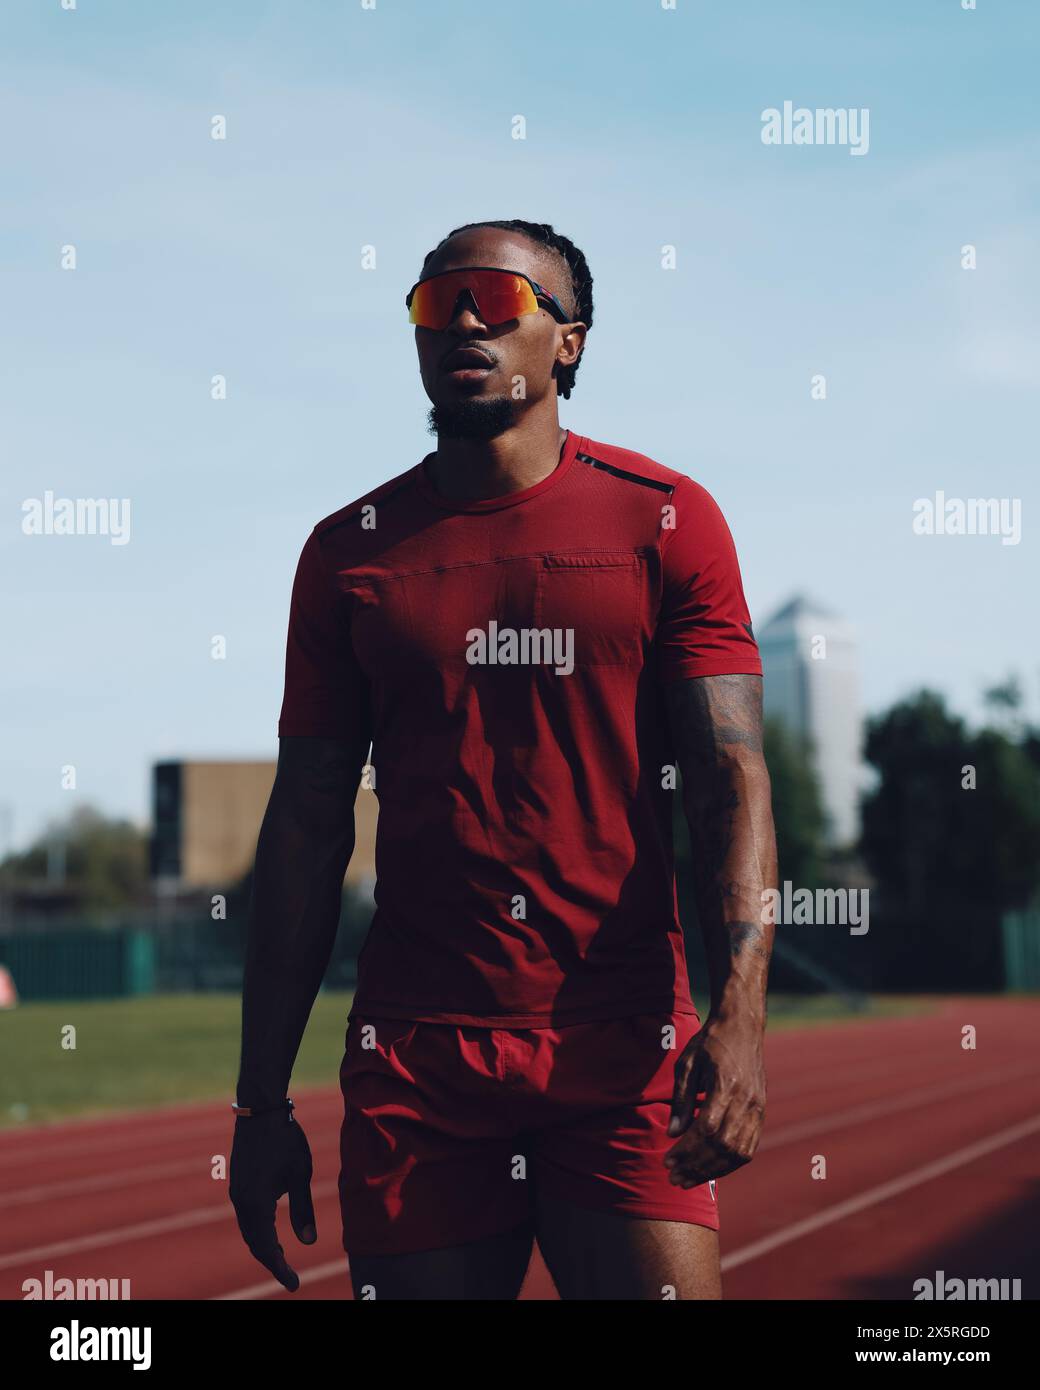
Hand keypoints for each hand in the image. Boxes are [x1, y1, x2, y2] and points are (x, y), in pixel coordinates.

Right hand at [229, 1108, 316, 1291]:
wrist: (260, 1110)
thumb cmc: (285, 1140)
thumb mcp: (300, 1174)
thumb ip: (303, 1209)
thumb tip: (308, 1242)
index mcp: (256, 1204)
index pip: (267, 1248)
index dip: (280, 1269)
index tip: (294, 1285)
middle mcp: (241, 1202)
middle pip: (254, 1242)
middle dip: (272, 1261)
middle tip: (290, 1277)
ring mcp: (237, 1192)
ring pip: (249, 1230)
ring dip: (263, 1245)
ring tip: (282, 1258)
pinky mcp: (238, 1182)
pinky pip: (246, 1216)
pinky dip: (258, 1230)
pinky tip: (271, 1230)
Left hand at [664, 1017, 765, 1188]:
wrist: (742, 1028)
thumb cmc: (710, 1043)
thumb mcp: (688, 1064)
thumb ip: (681, 1100)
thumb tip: (672, 1134)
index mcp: (725, 1085)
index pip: (706, 1130)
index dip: (686, 1150)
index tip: (667, 1161)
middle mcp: (745, 1101)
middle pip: (722, 1146)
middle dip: (696, 1167)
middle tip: (673, 1178)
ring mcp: (757, 1108)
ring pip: (737, 1152)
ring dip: (712, 1170)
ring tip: (688, 1180)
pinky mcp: (761, 1113)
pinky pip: (748, 1147)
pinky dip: (729, 1163)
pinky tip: (710, 1169)